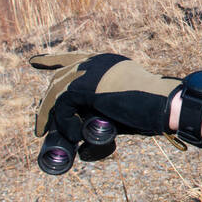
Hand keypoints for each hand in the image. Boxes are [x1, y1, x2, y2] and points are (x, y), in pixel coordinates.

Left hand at [29, 52, 179, 143]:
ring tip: (51, 138)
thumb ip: (101, 117)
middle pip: (60, 77)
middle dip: (48, 103)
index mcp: (107, 63)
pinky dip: (65, 122)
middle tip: (42, 127)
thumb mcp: (121, 111)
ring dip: (51, 116)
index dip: (51, 60)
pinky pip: (63, 104)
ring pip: (57, 90)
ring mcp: (91, 70)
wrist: (166, 105)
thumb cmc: (152, 112)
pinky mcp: (87, 84)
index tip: (34, 62)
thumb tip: (82, 142)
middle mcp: (97, 61)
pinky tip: (75, 137)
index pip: (72, 59)